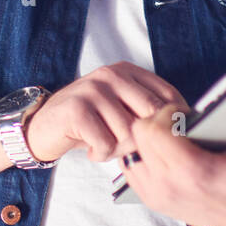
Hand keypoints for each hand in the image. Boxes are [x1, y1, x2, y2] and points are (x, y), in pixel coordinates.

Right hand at [24, 61, 187, 164]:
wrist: (44, 127)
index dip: (173, 122)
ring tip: (104, 145)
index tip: (168, 141)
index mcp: (128, 71)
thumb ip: (145, 111)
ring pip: (128, 133)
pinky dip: (101, 154)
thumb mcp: (120, 109)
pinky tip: (91, 148)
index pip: (167, 94)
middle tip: (129, 148)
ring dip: (119, 150)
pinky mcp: (77, 109)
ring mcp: (93, 89)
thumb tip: (181, 129)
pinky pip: (106, 143)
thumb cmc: (90, 122)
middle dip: (145, 140)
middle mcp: (112, 74)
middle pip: (151, 115)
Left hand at [117, 107, 225, 225]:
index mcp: (191, 172)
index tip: (185, 113)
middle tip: (179, 122)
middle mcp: (167, 185)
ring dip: (147, 138)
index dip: (167, 113)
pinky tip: (165, 151)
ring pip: (131, 150)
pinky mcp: (151, 199)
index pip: (153, 130)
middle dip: (156, 121)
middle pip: (138, 135)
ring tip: (171, 136)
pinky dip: (143, 154)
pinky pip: (131, 166)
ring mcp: (156, 195)